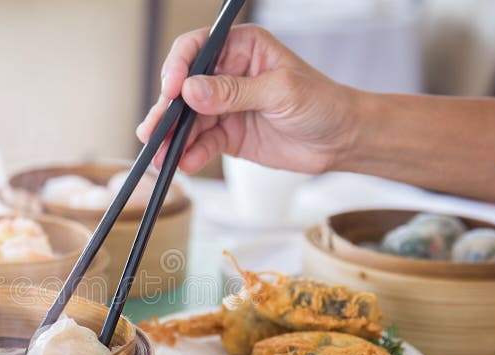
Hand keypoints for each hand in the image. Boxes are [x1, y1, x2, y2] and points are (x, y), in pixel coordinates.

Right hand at [137, 25, 359, 173]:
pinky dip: (190, 155)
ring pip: (188, 121)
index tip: (171, 91)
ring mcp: (225, 107)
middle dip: (167, 112)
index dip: (178, 67)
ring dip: (173, 139)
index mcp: (241, 48)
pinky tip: (184, 164)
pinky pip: (201, 144)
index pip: (197, 49)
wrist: (340, 140)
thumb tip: (191, 90)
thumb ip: (235, 92)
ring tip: (162, 157)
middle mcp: (227, 74)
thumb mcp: (281, 92)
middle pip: (184, 90)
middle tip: (154, 132)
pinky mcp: (227, 135)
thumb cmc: (322, 103)